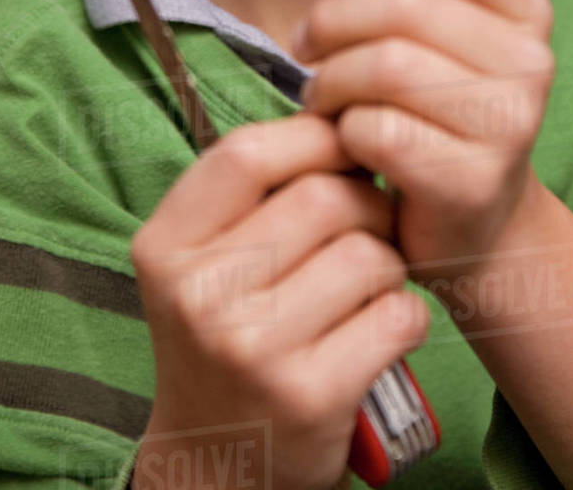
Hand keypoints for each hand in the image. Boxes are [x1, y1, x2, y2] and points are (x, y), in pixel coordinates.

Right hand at [129, 112, 431, 489]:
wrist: (215, 458)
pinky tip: (381, 330)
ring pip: (370, 255)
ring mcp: (251, 349)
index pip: (247, 152)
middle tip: (369, 225)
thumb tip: (344, 117)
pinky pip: (398, 315)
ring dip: (389, 263)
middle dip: (366, 203)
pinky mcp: (308, 397)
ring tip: (368, 283)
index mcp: (166, 246)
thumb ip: (253, 191)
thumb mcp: (202, 258)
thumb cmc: (225, 330)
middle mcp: (198, 295)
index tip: (341, 148)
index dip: (312, 137)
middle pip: (323, 198)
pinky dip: (406, 316)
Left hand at [290, 0, 555, 289]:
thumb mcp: (432, 38)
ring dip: (331, 79)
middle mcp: (529, 62)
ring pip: (385, 67)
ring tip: (319, 95)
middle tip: (303, 45)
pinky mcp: (473, 179)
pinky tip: (343, 140)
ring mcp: (509, 124)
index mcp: (522, 13)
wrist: (474, 223)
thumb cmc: (435, 111)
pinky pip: (377, 130)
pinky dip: (343, 131)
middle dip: (334, 19)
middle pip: (406, 5)